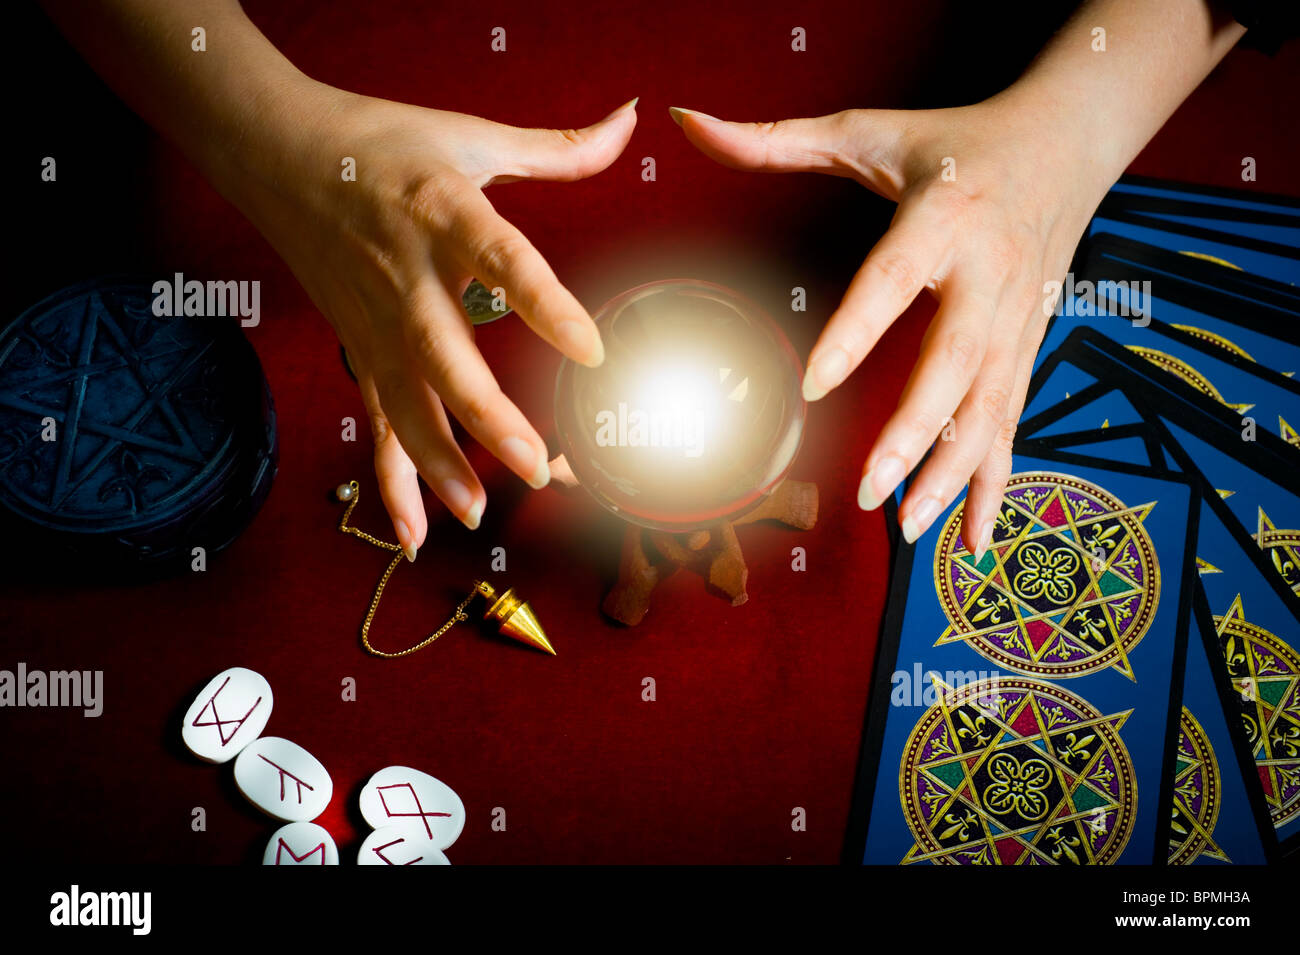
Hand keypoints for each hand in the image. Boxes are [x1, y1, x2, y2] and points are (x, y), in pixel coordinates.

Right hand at [214, 83, 637, 555]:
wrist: (277, 153)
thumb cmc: (381, 144)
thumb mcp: (469, 134)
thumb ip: (554, 147)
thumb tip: (626, 120)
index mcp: (443, 213)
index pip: (500, 260)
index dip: (544, 305)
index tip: (592, 350)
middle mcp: (406, 278)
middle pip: (443, 357)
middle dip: (487, 418)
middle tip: (535, 466)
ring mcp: (374, 323)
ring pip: (403, 405)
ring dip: (438, 464)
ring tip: (477, 514)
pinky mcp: (358, 350)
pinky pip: (376, 424)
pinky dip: (391, 482)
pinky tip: (413, 534)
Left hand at [672, 99, 1110, 557]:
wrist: (1066, 142)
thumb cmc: (957, 142)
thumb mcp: (870, 130)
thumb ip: (778, 139)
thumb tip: (690, 123)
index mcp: (944, 218)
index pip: (895, 280)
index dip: (857, 332)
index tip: (813, 384)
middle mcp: (990, 275)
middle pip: (955, 364)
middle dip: (914, 433)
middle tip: (869, 491)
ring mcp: (1019, 318)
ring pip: (991, 409)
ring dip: (953, 475)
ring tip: (910, 530)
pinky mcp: (1030, 346)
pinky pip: (1013, 423)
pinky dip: (994, 484)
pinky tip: (971, 539)